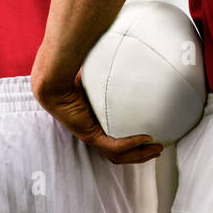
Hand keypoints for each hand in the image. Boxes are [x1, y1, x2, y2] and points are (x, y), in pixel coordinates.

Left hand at [31, 72, 163, 164]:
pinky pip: (115, 146)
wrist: (55, 79)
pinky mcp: (90, 135)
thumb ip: (113, 73)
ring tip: (156, 150)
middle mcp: (92, 133)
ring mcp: (91, 136)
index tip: (150, 138)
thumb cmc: (73, 74)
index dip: (132, 143)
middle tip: (158, 150)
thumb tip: (130, 57)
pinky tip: (146, 139)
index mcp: (94, 122)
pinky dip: (132, 145)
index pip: (115, 140)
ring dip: (139, 155)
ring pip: (119, 155)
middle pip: (120, 154)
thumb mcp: (100, 77)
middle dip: (140, 155)